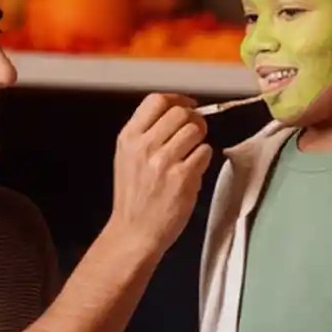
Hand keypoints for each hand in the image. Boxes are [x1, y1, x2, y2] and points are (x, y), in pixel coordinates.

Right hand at [108, 93, 212, 254]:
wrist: (134, 231)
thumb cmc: (134, 195)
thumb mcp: (127, 157)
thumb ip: (147, 133)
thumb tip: (179, 113)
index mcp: (129, 137)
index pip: (157, 100)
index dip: (178, 99)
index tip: (189, 105)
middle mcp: (145, 145)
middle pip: (180, 112)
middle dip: (194, 119)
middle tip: (195, 132)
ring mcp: (164, 161)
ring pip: (195, 130)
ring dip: (199, 139)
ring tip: (193, 153)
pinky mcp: (182, 177)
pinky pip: (204, 153)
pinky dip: (203, 159)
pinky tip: (193, 170)